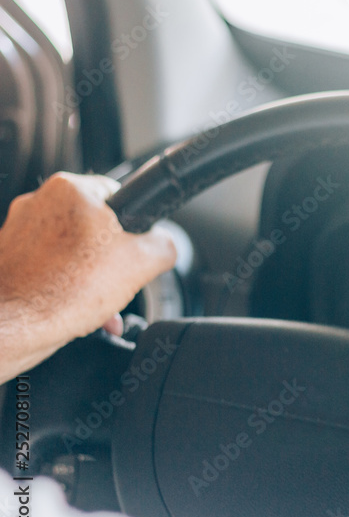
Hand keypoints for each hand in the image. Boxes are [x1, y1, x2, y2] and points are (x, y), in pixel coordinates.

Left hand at [0, 173, 175, 377]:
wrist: (12, 327)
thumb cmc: (62, 291)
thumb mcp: (143, 263)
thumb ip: (164, 245)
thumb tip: (164, 246)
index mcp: (71, 189)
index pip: (120, 194)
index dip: (136, 225)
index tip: (138, 247)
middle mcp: (39, 203)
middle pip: (96, 228)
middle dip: (113, 260)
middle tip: (121, 282)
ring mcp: (20, 232)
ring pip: (74, 252)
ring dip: (93, 279)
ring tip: (101, 305)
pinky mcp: (10, 260)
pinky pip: (51, 270)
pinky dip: (69, 289)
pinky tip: (81, 312)